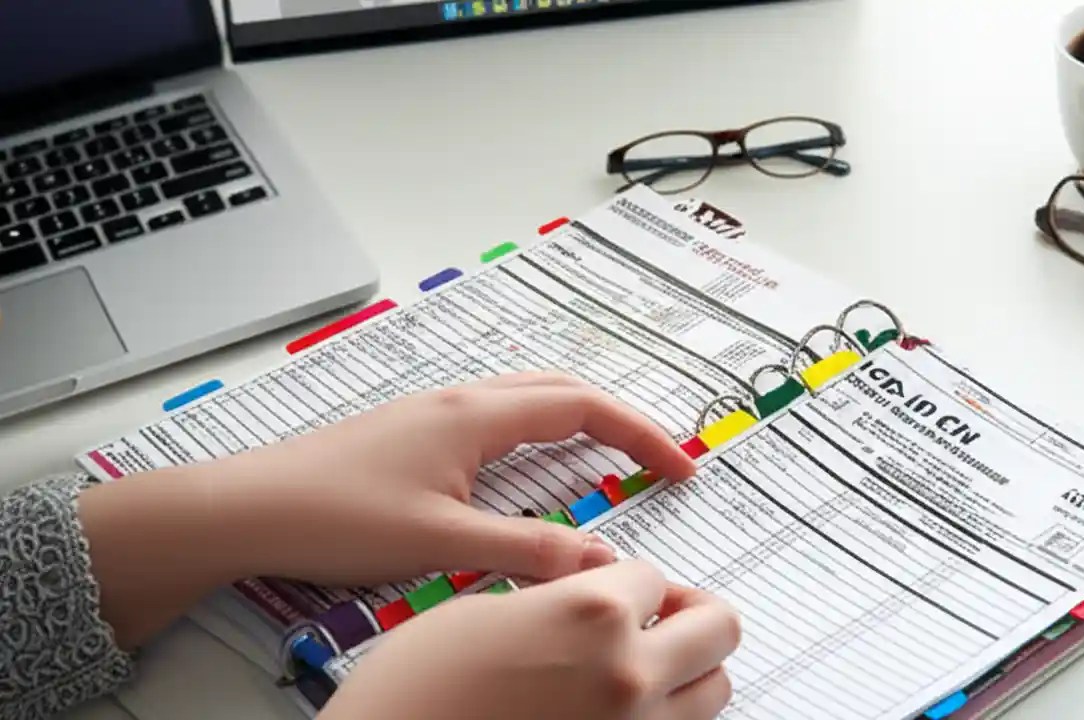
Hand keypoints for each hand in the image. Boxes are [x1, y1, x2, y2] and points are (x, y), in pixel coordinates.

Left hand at [78, 371, 696, 648]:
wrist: (249, 509)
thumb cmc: (334, 516)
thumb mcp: (440, 543)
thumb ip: (528, 551)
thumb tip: (600, 563)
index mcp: (475, 415)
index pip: (583, 406)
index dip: (641, 434)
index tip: (680, 466)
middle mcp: (460, 400)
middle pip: (562, 388)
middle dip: (619, 418)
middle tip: (659, 459)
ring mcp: (434, 412)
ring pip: (528, 399)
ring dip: (579, 419)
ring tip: (613, 456)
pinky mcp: (415, 431)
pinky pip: (498, 416)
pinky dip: (539, 430)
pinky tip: (532, 466)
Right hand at [318, 560, 741, 719]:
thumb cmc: (410, 694)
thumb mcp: (476, 612)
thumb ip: (552, 596)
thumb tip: (583, 595)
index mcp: (591, 614)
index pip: (653, 574)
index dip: (626, 579)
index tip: (611, 589)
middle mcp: (629, 673)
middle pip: (719, 626)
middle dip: (690, 612)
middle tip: (658, 615)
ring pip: (715, 687)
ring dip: (689, 666)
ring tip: (642, 664)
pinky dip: (664, 714)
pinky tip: (614, 705)